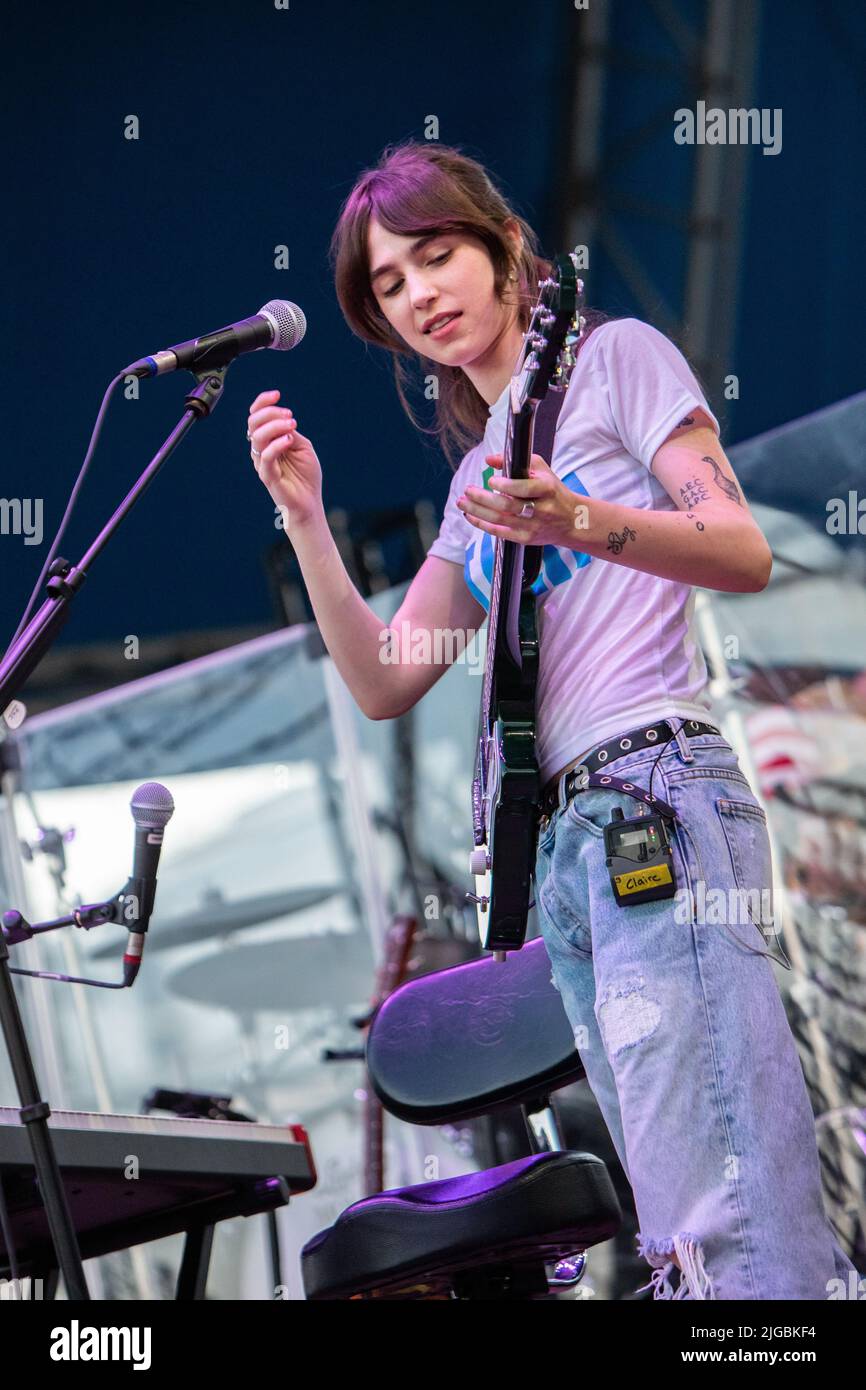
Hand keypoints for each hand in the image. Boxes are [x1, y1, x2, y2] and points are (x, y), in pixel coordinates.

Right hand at [247, 389, 323, 531]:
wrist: (309, 503)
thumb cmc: (305, 476)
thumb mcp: (301, 446)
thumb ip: (289, 432)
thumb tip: (282, 420)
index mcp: (267, 441)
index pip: (256, 416)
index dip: (262, 402)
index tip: (277, 395)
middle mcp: (261, 450)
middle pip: (253, 423)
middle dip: (271, 413)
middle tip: (290, 416)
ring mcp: (262, 463)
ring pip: (257, 437)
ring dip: (275, 426)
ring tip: (292, 426)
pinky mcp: (267, 476)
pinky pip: (265, 457)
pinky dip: (277, 444)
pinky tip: (289, 440)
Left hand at [456, 453, 588, 547]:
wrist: (572, 520)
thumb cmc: (553, 491)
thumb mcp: (541, 470)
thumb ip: (515, 462)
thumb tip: (489, 459)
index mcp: (547, 489)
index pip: (524, 488)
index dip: (505, 485)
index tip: (491, 480)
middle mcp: (541, 509)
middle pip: (507, 506)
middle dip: (483, 498)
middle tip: (468, 490)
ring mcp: (533, 526)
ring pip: (500, 520)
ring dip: (477, 511)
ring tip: (462, 502)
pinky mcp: (526, 539)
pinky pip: (500, 533)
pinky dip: (482, 524)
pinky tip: (470, 516)